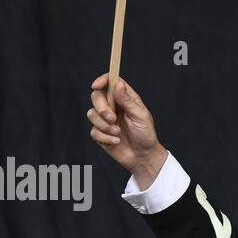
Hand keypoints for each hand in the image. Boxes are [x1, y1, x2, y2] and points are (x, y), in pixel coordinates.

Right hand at [86, 73, 166, 188]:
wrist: (143, 156)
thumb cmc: (145, 135)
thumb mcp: (140, 116)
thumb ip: (128, 101)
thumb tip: (118, 85)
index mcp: (125, 99)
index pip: (110, 82)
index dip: (102, 80)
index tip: (96, 86)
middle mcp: (113, 106)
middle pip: (96, 96)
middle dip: (101, 107)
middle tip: (112, 118)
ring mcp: (105, 120)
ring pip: (92, 114)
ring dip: (105, 126)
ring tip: (118, 133)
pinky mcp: (100, 133)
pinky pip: (94, 131)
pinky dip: (105, 138)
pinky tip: (116, 142)